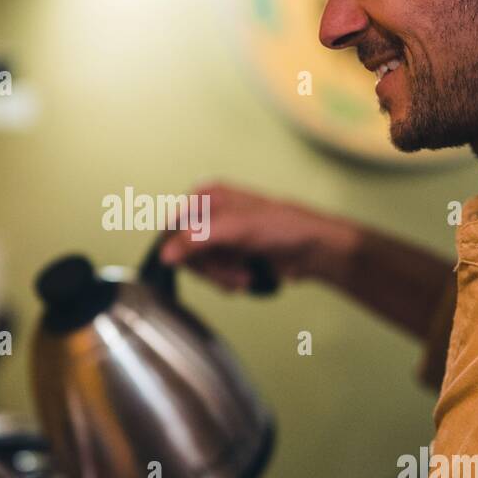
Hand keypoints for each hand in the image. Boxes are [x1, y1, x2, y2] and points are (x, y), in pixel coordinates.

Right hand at [158, 181, 356, 292]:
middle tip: (230, 273)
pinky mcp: (231, 254)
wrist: (312, 249)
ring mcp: (220, 236)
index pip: (172, 228)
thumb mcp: (235, 229)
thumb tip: (165, 254)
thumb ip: (197, 239)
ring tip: (243, 277)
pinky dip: (228, 280)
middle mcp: (210, 214)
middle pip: (184, 251)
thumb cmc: (282, 227)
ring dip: (221, 277)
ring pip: (199, 266)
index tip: (202, 263)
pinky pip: (214, 274)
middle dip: (209, 268)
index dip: (184, 251)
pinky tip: (245, 277)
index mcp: (206, 196)